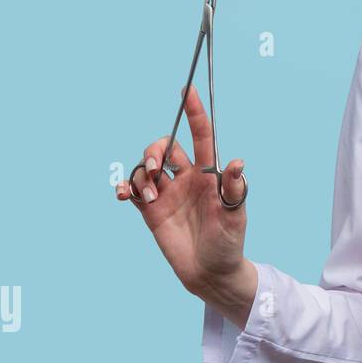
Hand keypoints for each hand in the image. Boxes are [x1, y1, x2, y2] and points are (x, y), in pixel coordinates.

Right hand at [115, 84, 249, 297]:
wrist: (210, 273)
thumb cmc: (229, 243)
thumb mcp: (235, 216)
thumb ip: (233, 189)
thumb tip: (238, 162)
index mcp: (209, 173)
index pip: (202, 136)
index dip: (195, 113)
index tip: (187, 89)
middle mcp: (187, 178)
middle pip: (164, 146)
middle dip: (154, 148)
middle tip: (155, 166)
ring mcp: (167, 193)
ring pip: (145, 166)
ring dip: (141, 174)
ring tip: (151, 197)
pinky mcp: (151, 210)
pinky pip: (132, 189)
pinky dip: (124, 187)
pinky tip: (123, 194)